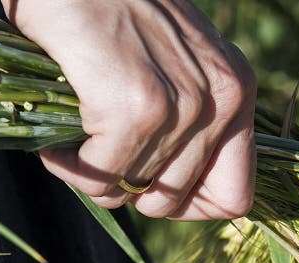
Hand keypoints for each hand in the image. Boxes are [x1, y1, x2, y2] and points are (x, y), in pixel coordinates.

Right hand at [2, 0, 256, 219]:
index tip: (152, 187)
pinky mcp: (136, 109)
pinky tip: (59, 139)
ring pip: (134, 192)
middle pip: (175, 200)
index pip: (235, 196)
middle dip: (130, 190)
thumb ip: (199, 120)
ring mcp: (182, 105)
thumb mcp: (180, 62)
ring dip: (94, 175)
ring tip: (78, 138)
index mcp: (239, 89)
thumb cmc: (115, 13)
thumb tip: (187, 192)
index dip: (190, 207)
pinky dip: (68, 167)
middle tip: (103, 155)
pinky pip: (101, 178)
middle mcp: (223, 98)